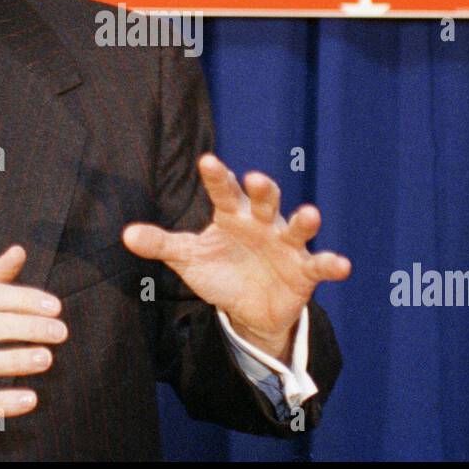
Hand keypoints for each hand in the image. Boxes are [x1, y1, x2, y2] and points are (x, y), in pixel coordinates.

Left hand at [122, 153, 350, 360]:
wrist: (249, 308)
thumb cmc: (220, 271)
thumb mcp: (189, 258)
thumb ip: (161, 244)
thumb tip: (125, 234)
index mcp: (233, 216)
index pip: (223, 192)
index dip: (216, 177)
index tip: (207, 160)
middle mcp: (263, 223)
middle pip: (264, 201)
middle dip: (263, 189)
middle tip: (256, 178)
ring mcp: (286, 245)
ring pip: (296, 228)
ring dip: (304, 221)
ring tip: (310, 214)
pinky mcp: (304, 271)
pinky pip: (319, 264)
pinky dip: (331, 264)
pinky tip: (342, 264)